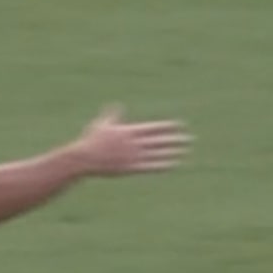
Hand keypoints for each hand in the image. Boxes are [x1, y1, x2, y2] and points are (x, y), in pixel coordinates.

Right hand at [68, 104, 191, 176]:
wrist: (83, 159)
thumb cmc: (91, 141)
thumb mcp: (102, 125)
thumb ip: (112, 116)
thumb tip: (117, 105)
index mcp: (128, 131)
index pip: (153, 128)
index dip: (167, 127)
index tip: (179, 126)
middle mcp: (134, 143)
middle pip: (159, 140)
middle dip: (175, 139)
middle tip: (190, 139)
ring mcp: (133, 156)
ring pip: (158, 153)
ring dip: (172, 152)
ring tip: (185, 151)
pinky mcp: (131, 168)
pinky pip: (151, 167)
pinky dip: (163, 165)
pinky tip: (174, 164)